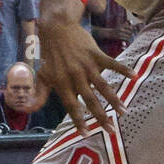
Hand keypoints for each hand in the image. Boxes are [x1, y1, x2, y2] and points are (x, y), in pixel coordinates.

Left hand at [37, 0, 133, 131]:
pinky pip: (111, 63)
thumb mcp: (42, 75)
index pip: (71, 106)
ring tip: (123, 112)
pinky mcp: (96, 54)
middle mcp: (75, 76)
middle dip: (100, 116)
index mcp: (62, 83)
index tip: (86, 134)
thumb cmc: (50, 55)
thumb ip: (39, 94)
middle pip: (90, 100)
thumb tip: (30, 110)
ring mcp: (86, 65)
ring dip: (114, 100)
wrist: (56, 29)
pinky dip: (123, 69)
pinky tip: (134, 76)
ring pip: (103, 86)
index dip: (78, 120)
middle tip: (111, 130)